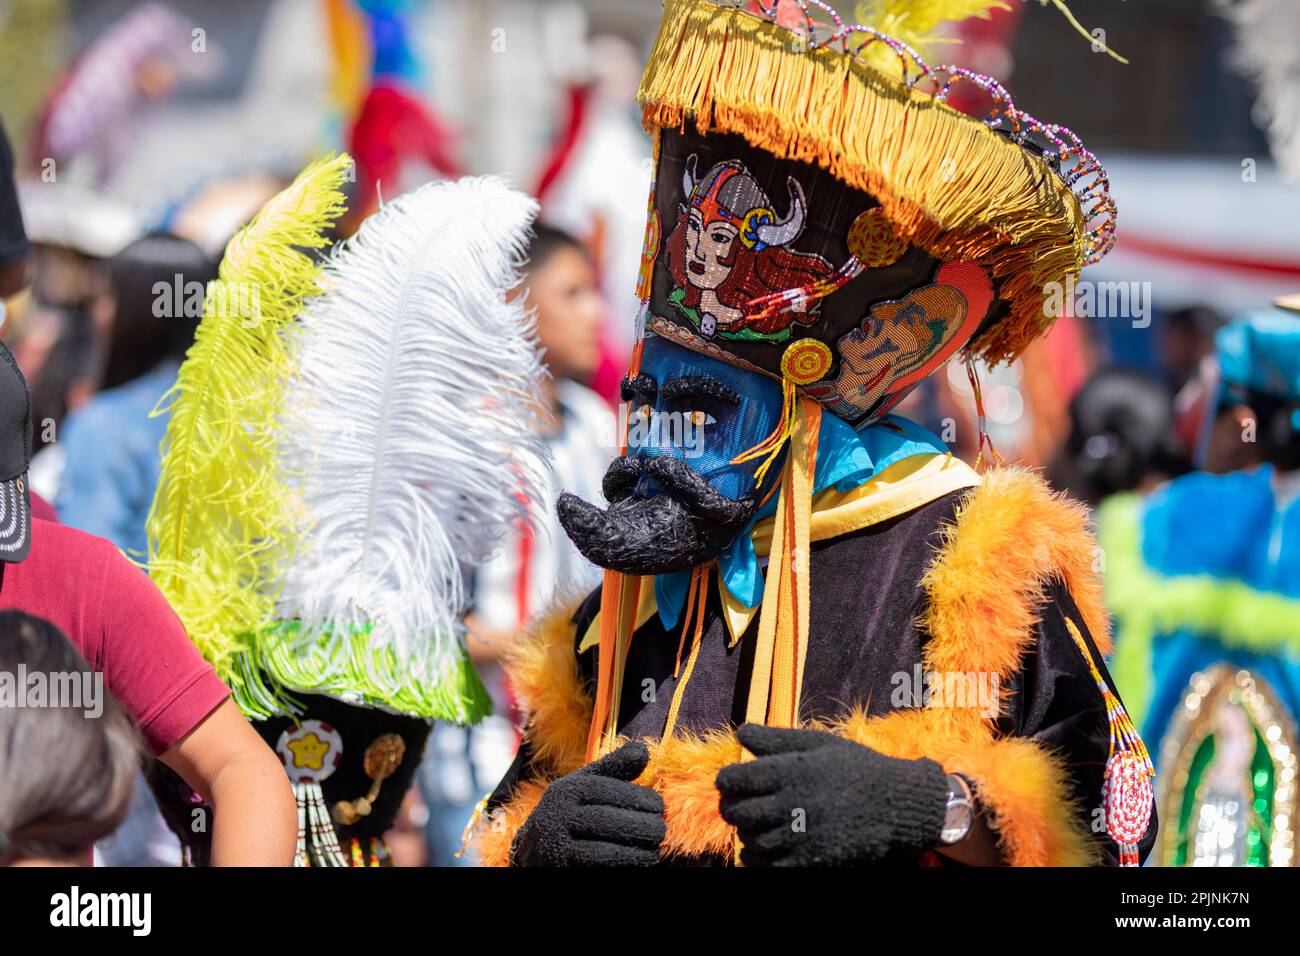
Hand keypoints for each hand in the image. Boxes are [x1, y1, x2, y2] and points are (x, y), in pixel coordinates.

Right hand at [512, 741, 664, 865]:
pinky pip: (596, 869)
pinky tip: (639, 863)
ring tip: (654, 851)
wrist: (535, 849)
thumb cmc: (573, 811)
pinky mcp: (559, 870)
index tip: (660, 806)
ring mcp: (554, 847)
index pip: (604, 790)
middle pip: (604, 821)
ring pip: (601, 851)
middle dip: (639, 826)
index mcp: (565, 791)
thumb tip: (644, 751)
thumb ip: (615, 768)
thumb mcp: (587, 785)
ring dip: (634, 852)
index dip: (636, 797)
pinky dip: (621, 867)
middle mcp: (555, 817)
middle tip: (661, 830)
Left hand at [716, 724, 948, 865]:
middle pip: (735, 812)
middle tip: (743, 804)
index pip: (732, 781)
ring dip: (748, 832)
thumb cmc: (855, 768)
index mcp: (788, 772)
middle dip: (733, 807)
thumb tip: (740, 734)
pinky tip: (764, 848)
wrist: (895, 805)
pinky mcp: (809, 861)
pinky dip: (756, 859)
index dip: (727, 781)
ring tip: (761, 823)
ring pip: (749, 841)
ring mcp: (799, 836)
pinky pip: (765, 867)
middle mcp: (789, 804)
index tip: (734, 781)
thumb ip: (776, 739)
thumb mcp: (818, 744)